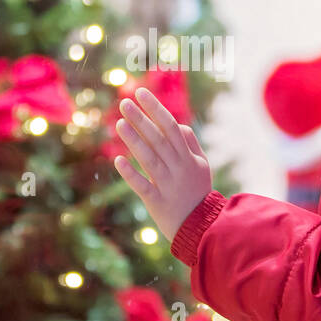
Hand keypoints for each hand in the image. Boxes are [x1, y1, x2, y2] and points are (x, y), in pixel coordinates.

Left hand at [112, 86, 212, 241]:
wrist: (202, 227)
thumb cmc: (199, 192)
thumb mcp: (201, 166)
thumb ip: (190, 143)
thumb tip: (178, 124)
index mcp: (188, 157)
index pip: (170, 126)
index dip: (155, 108)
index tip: (141, 93)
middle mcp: (178, 167)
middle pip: (157, 138)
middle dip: (141, 118)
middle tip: (124, 102)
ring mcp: (167, 185)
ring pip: (149, 158)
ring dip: (134, 140)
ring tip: (119, 123)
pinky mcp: (156, 202)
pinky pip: (142, 186)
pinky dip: (131, 174)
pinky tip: (118, 160)